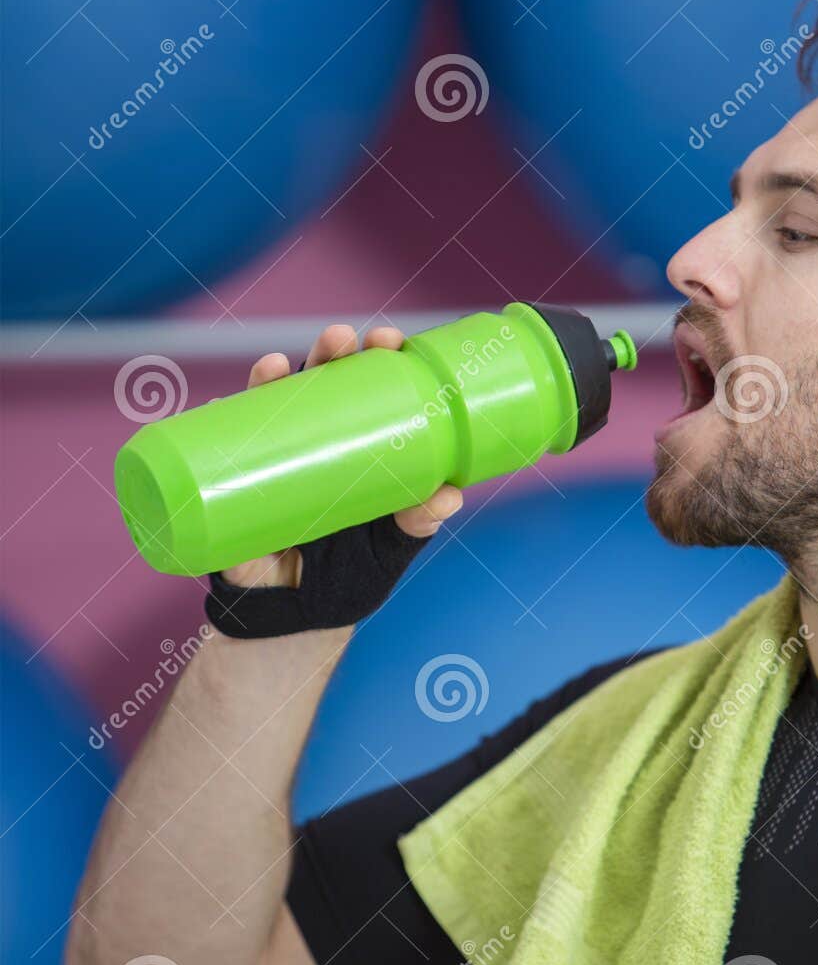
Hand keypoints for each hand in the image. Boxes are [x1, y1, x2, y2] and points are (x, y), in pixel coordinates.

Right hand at [220, 323, 463, 590]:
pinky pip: (220, 451)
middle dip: (329, 353)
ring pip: (270, 405)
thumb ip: (415, 524)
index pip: (369, 389)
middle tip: (341, 341)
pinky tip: (226, 406)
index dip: (377, 358)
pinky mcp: (233, 490)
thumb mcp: (388, 549)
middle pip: (319, 383)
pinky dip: (220, 424)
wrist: (297, 624)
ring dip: (271, 376)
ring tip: (276, 365)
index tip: (390, 340)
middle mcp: (312, 443)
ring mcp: (271, 461)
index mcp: (357, 446)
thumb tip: (450, 496)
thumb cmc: (350, 577)